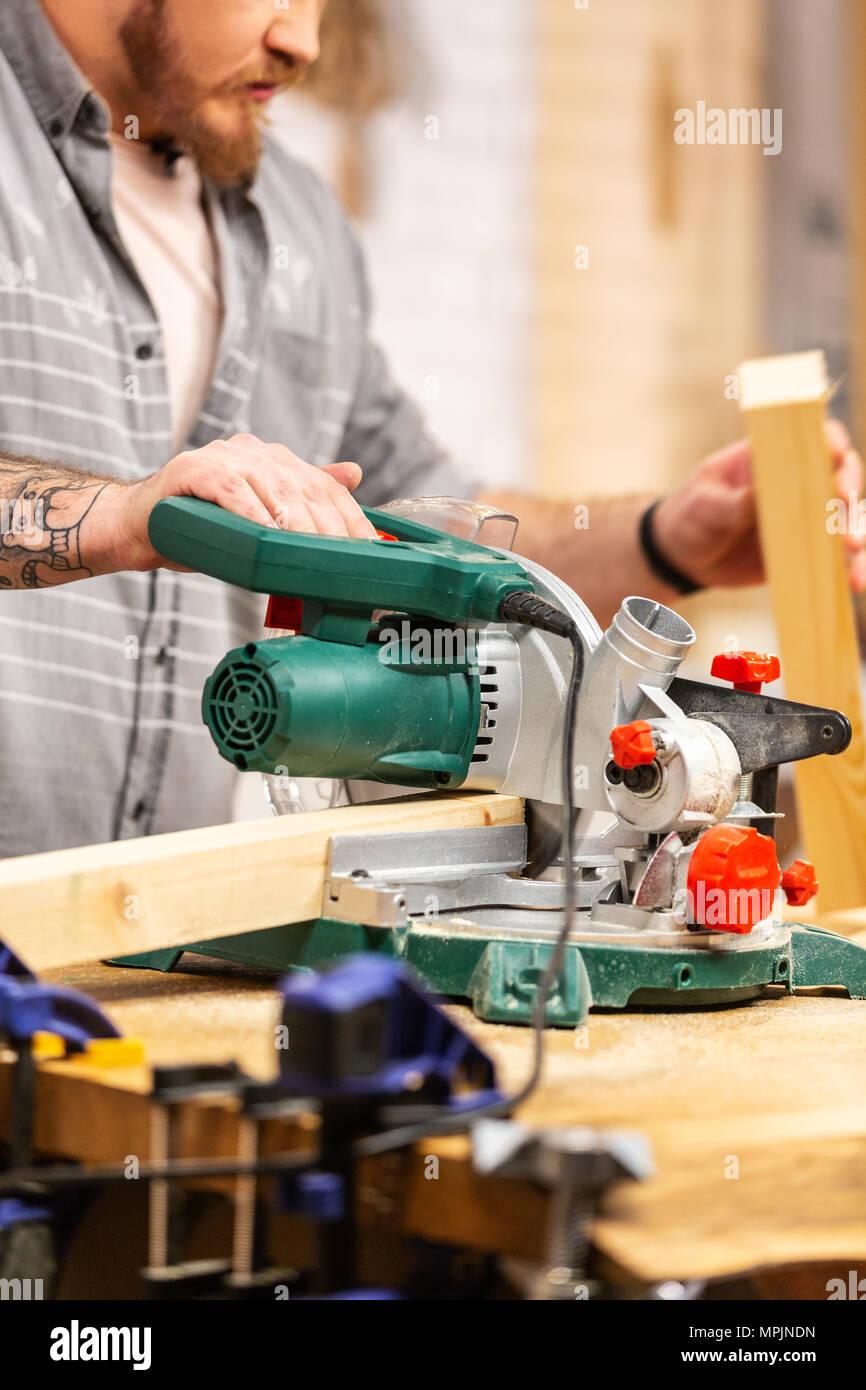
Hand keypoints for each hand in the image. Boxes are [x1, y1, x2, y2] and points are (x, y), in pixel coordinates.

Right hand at [114, 434, 377, 570]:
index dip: (350, 518)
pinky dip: (252, 513)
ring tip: (313, 553)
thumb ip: (302, 497)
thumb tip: (356, 474)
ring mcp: (222, 456)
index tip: (367, 549)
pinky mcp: (193, 469)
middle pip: (304, 490)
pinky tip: (267, 534)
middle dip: (329, 528)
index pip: (324, 487)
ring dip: (297, 525)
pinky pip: (231, 489)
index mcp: (273, 460)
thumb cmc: (201, 527)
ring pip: (274, 489)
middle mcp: (252, 450)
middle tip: (342, 561)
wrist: (139, 527)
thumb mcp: (259, 517)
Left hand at [651, 420, 865, 592]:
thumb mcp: (703, 506)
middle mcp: (798, 482)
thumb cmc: (690, 517)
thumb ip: (731, 503)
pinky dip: (848, 569)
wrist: (682, 557)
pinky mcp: (805, 550)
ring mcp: (805, 516)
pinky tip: (854, 583)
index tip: (836, 455)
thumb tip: (759, 495)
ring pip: (846, 519)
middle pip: (841, 477)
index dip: (830, 442)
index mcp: (772, 456)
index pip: (813, 438)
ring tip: (855, 558)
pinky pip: (834, 556)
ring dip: (857, 537)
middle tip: (843, 518)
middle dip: (849, 495)